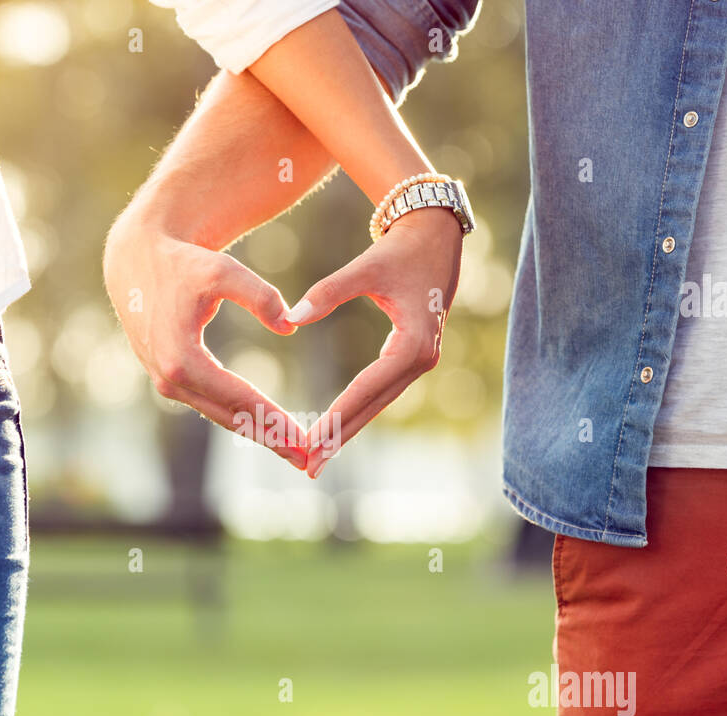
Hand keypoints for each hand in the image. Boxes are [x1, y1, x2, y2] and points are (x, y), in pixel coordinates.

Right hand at [103, 209, 309, 469]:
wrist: (136, 263)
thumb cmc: (183, 264)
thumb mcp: (222, 270)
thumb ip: (259, 296)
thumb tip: (290, 327)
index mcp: (182, 360)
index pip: (239, 399)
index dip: (274, 420)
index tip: (304, 440)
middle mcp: (170, 380)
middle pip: (231, 418)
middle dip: (271, 440)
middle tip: (308, 461)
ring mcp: (166, 384)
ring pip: (221, 416)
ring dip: (258, 435)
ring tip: (293, 451)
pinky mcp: (169, 381)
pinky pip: (211, 406)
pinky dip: (240, 419)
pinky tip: (265, 429)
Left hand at [288, 206, 463, 476]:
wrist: (435, 236)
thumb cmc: (400, 250)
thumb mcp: (364, 268)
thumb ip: (327, 292)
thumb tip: (290, 319)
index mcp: (413, 343)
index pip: (367, 388)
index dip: (338, 416)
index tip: (312, 441)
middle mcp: (422, 360)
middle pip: (374, 406)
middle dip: (341, 436)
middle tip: (310, 466)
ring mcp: (421, 362)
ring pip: (378, 404)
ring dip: (349, 430)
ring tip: (318, 458)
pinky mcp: (413, 358)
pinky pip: (381, 391)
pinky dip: (358, 410)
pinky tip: (337, 429)